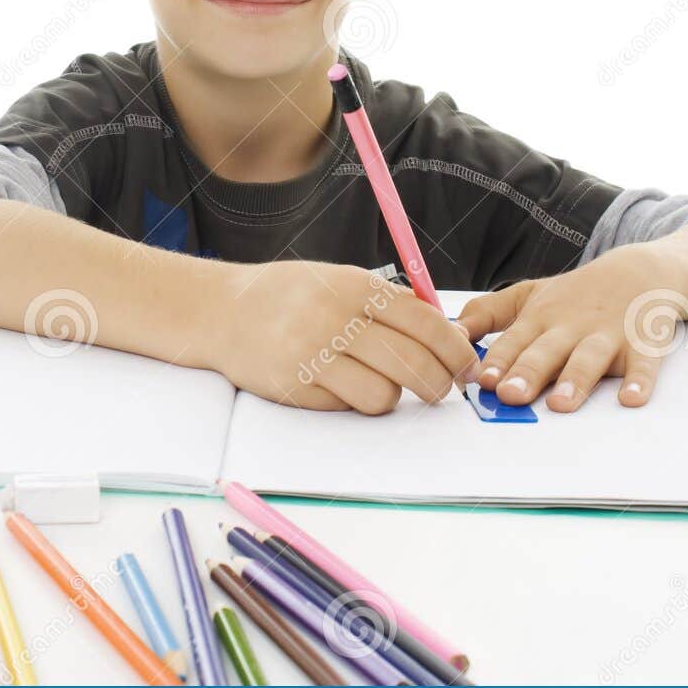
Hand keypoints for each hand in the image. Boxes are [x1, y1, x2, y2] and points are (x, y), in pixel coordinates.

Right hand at [211, 260, 481, 413]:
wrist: (221, 311)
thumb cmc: (290, 295)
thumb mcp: (340, 280)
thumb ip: (389, 303)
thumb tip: (447, 334)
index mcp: (354, 286)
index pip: (426, 323)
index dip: (456, 350)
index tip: (465, 366)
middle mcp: (334, 318)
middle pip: (414, 365)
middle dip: (437, 384)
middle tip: (438, 388)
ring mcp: (311, 355)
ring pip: (383, 396)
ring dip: (389, 396)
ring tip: (376, 382)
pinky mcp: (293, 387)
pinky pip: (345, 407)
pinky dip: (350, 401)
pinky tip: (336, 383)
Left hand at [454, 247, 687, 412]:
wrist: (638, 273)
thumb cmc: (574, 294)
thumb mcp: (527, 296)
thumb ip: (486, 314)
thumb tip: (448, 330)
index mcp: (540, 317)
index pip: (514, 340)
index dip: (498, 360)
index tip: (482, 380)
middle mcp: (571, 327)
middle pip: (547, 351)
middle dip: (528, 372)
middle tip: (511, 395)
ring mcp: (607, 335)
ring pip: (590, 358)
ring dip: (576, 380)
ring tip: (561, 403)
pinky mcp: (643, 345)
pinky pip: (643, 365)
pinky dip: (640, 382)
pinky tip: (631, 399)